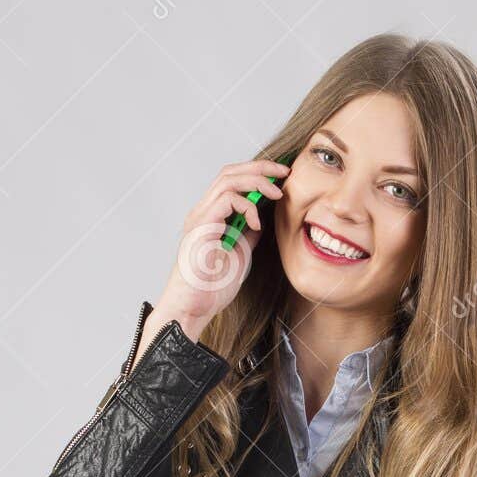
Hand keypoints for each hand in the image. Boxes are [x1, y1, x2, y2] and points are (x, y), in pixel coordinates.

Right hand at [147, 157, 290, 351]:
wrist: (192, 308)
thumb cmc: (210, 288)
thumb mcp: (239, 256)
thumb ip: (247, 235)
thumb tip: (260, 220)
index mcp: (209, 217)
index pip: (231, 181)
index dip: (256, 174)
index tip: (281, 178)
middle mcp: (202, 212)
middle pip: (230, 172)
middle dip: (260, 168)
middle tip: (284, 172)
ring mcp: (200, 217)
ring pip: (228, 179)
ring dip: (257, 181)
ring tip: (277, 192)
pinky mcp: (201, 226)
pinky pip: (226, 200)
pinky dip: (246, 206)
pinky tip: (256, 222)